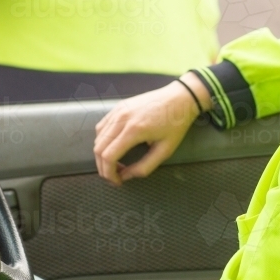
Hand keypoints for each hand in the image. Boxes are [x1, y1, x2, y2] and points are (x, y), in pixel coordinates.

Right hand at [94, 75, 208, 185]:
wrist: (181, 98)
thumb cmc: (176, 124)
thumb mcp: (165, 151)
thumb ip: (144, 167)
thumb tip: (125, 176)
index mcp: (134, 130)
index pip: (108, 156)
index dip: (109, 173)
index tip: (117, 181)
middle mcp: (122, 119)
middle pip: (99, 148)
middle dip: (103, 166)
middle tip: (115, 175)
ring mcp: (119, 110)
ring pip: (98, 137)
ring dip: (102, 153)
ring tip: (116, 162)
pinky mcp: (119, 106)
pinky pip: (102, 125)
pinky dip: (103, 139)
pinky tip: (114, 146)